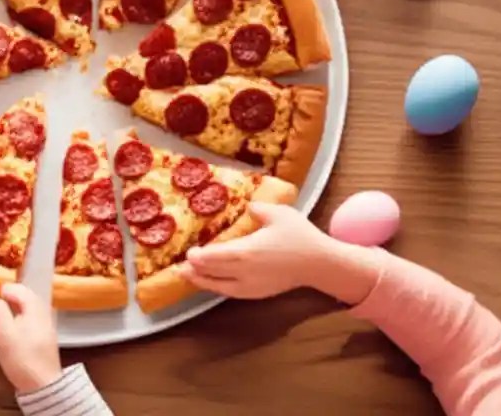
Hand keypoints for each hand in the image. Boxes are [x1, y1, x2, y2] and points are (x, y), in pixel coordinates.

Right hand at [0, 277, 61, 392]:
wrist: (42, 386)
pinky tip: (8, 334)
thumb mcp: (3, 329)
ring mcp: (45, 323)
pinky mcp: (43, 336)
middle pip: (18, 295)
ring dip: (7, 311)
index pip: (11, 286)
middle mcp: (43, 309)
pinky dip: (14, 320)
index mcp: (35, 303)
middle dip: (2, 300)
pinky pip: (26, 319)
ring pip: (22, 308)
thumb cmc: (21, 356)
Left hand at [181, 203, 378, 302]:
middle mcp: (245, 272)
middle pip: (213, 273)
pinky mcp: (259, 293)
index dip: (198, 257)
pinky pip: (232, 293)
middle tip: (180, 267)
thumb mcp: (279, 213)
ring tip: (188, 277)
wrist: (320, 263)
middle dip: (195, 271)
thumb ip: (258, 209)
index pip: (214, 257)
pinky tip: (213, 284)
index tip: (189, 253)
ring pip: (220, 287)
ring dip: (203, 282)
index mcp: (247, 252)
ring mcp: (252, 286)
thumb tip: (247, 207)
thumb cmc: (299, 236)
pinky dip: (218, 288)